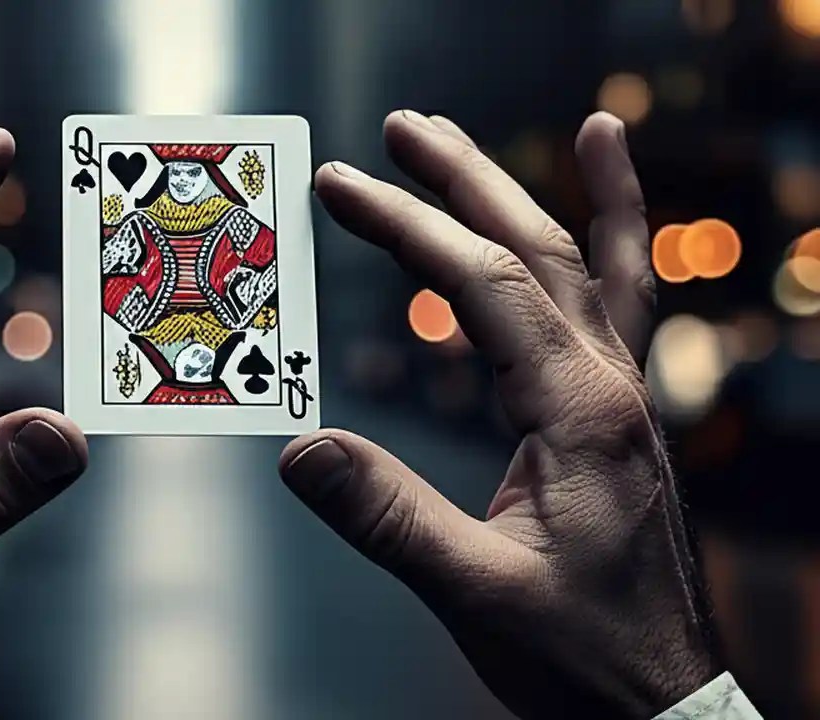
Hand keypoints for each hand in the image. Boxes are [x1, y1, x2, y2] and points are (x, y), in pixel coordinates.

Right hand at [280, 111, 717, 718]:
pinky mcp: (610, 418)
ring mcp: (619, 398)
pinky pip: (609, 307)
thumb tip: (299, 449)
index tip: (344, 186)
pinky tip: (595, 205)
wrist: (662, 700)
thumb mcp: (476, 593)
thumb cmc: (584, 655)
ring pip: (578, 268)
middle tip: (405, 127)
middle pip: (541, 249)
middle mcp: (611, 387)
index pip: (487, 287)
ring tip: (484, 142)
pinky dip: (604, 243)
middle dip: (467, 180)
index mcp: (581, 414)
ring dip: (526, 197)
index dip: (409, 226)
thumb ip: (388, 517)